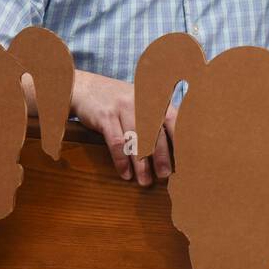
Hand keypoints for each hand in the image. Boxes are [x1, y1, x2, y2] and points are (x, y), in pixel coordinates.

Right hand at [70, 69, 178, 185]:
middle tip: (164, 174)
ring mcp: (123, 107)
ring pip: (137, 139)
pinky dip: (122, 160)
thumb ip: (155, 118)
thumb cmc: (118, 101)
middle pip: (156, 131)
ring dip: (142, 163)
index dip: (178, 139)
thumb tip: (172, 150)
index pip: (172, 119)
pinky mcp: (105, 116)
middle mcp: (141, 101)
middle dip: (162, 155)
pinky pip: (117, 142)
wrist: (85, 87)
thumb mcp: (140, 102)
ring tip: (145, 181)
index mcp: (153, 98)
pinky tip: (126, 173)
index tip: (183, 158)